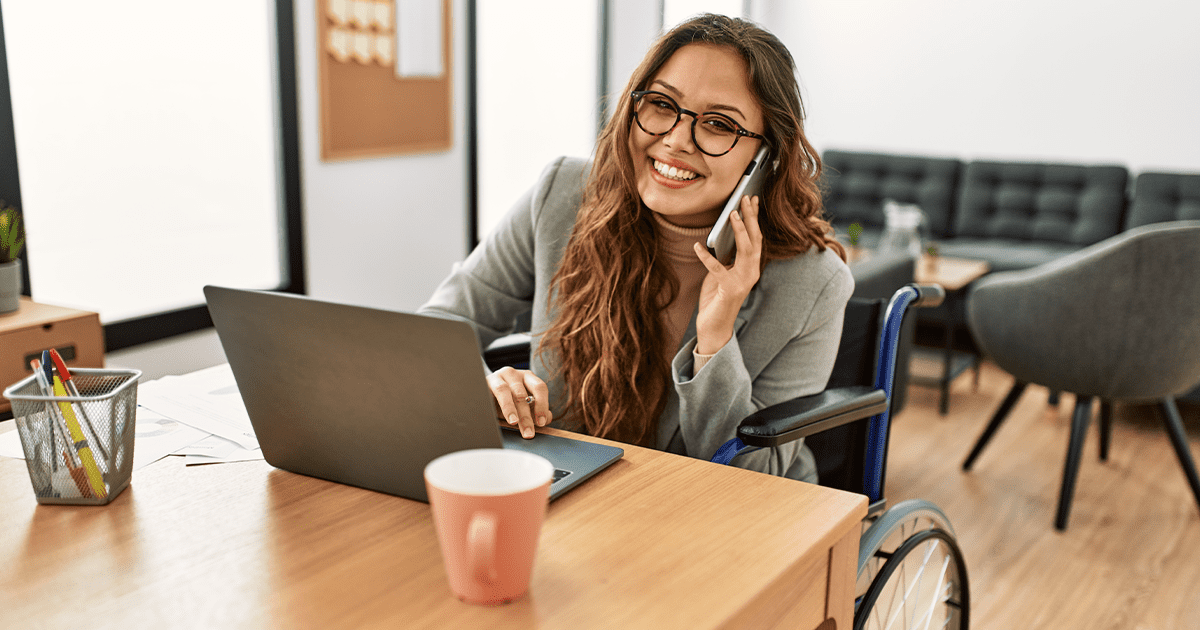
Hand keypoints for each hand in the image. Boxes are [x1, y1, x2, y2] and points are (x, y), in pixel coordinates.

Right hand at [486, 366, 551, 438]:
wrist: (483, 392)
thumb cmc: (507, 399)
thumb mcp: (522, 405)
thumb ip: (535, 411)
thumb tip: (546, 418)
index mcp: (527, 378)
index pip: (540, 388)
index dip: (542, 405)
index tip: (541, 423)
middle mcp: (513, 374)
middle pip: (522, 394)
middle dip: (526, 416)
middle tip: (528, 433)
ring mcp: (497, 376)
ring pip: (504, 391)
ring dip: (510, 409)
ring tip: (513, 422)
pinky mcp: (483, 382)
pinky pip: (488, 392)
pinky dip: (492, 404)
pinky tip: (494, 415)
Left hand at [692, 195, 762, 354]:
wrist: (714, 326)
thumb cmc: (717, 297)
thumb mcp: (722, 271)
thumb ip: (726, 255)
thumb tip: (721, 234)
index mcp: (752, 267)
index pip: (757, 238)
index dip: (755, 218)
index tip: (753, 199)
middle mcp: (752, 273)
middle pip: (755, 240)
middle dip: (750, 217)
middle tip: (746, 198)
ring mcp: (743, 282)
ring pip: (745, 250)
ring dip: (738, 231)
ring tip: (731, 215)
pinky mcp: (729, 289)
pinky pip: (718, 268)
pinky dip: (707, 257)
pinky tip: (697, 246)